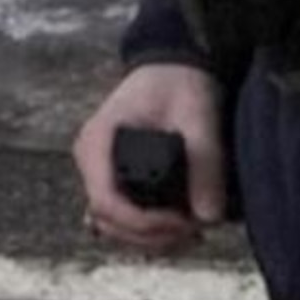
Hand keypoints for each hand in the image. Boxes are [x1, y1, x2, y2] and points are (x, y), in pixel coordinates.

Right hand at [73, 64, 225, 253]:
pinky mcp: (115, 175)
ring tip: (192, 235)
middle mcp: (90, 160)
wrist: (176, 62)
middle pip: (106, 219)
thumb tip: (209, 216)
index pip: (105, 201)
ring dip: (148, 238)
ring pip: (112, 223)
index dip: (142, 223)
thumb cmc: (182, 81)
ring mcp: (99, 169)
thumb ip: (205, 162)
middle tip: (194, 233)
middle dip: (148, 235)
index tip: (182, 223)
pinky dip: (146, 227)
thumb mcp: (199, 115)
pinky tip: (178, 229)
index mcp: (97, 143)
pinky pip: (122, 211)